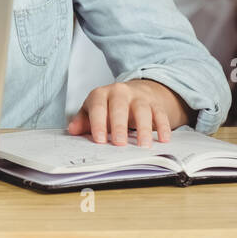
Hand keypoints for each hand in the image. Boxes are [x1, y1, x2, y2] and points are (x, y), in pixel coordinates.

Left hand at [67, 79, 188, 147]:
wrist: (136, 92)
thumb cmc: (110, 105)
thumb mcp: (93, 110)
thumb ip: (83, 121)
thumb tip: (72, 130)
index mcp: (101, 94)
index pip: (98, 108)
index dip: (98, 124)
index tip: (99, 140)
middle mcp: (120, 92)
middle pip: (119, 108)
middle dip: (119, 126)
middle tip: (120, 143)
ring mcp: (139, 97)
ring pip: (142, 110)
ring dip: (144, 128)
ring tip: (144, 145)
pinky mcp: (155, 103)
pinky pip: (160, 114)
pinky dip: (163, 127)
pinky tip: (163, 139)